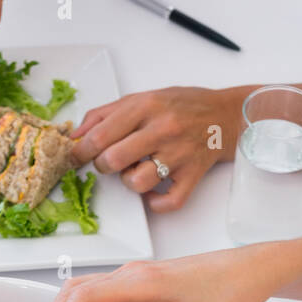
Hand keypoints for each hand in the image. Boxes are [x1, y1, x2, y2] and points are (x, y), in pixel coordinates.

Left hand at [71, 86, 243, 212]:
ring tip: (135, 172)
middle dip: (103, 166)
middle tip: (108, 163)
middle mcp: (162, 129)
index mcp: (146, 107)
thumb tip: (76, 134)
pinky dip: (155, 203)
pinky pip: (168, 202)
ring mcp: (179, 154)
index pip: (101, 135)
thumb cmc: (181, 107)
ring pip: (137, 183)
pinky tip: (153, 193)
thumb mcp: (142, 97)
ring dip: (129, 183)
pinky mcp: (192, 175)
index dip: (82, 151)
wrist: (225, 115)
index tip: (77, 157)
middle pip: (114, 160)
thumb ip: (106, 113)